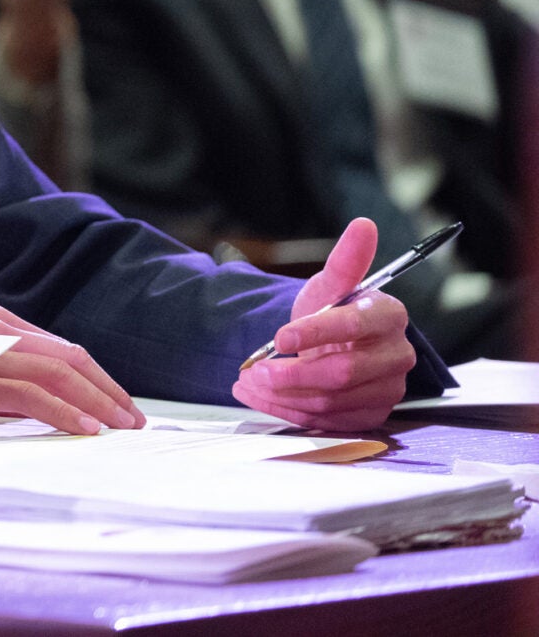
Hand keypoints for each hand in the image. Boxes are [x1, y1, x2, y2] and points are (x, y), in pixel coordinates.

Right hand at [0, 304, 142, 434]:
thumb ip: (7, 382)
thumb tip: (58, 407)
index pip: (63, 349)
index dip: (99, 378)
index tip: (121, 406)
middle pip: (69, 357)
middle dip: (108, 389)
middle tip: (134, 419)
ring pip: (57, 372)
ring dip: (97, 401)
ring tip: (121, 427)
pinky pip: (29, 395)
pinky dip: (64, 412)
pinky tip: (85, 429)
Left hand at [233, 217, 415, 430]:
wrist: (333, 342)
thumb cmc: (333, 309)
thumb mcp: (330, 284)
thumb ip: (345, 259)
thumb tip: (363, 224)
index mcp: (389, 316)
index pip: (351, 326)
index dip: (313, 333)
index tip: (279, 338)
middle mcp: (398, 355)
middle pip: (342, 373)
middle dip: (290, 374)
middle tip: (252, 371)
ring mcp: (389, 389)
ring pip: (331, 401)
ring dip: (283, 395)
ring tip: (248, 383)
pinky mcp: (372, 415)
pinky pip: (329, 422)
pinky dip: (290, 413)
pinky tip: (263, 399)